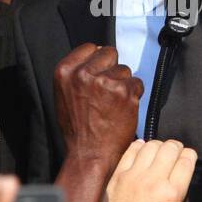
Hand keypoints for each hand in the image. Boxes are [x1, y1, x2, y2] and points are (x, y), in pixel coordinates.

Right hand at [55, 43, 142, 167]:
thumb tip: (96, 53)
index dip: (97, 60)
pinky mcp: (124, 92)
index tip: (99, 72)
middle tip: (107, 90)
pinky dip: (134, 95)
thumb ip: (76, 73)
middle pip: (109, 53)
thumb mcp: (64, 95)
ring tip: (112, 103)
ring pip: (124, 69)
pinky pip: (137, 83)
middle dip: (111, 69)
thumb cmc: (77, 129)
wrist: (89, 153)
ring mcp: (105, 82)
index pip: (90, 47)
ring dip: (123, 84)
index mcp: (65, 71)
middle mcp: (83, 73)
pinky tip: (123, 108)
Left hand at [97, 139, 195, 201]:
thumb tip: (190, 193)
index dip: (190, 155)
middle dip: (176, 147)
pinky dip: (140, 146)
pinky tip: (143, 150)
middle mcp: (154, 181)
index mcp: (171, 193)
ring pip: (152, 145)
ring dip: (159, 145)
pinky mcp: (120, 174)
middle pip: (171, 148)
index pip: (187, 160)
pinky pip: (132, 149)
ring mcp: (135, 175)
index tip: (189, 156)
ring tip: (160, 151)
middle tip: (176, 152)